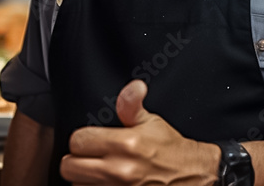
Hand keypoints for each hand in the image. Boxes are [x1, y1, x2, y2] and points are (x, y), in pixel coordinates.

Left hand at [60, 80, 220, 184]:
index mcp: (125, 144)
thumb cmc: (171, 151)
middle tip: (90, 159)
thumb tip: (134, 87)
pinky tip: (106, 184)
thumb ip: (132, 105)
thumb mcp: (152, 123)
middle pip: (69, 166)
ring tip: (100, 175)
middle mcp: (119, 170)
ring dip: (84, 180)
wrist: (193, 176)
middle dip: (77, 161)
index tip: (91, 142)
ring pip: (77, 185)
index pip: (77, 141)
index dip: (82, 140)